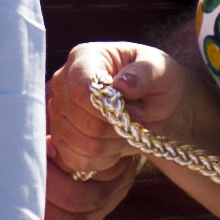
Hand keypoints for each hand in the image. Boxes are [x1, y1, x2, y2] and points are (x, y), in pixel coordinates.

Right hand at [45, 39, 188, 219]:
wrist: (153, 104)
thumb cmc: (156, 80)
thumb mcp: (161, 70)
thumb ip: (144, 73)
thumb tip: (121, 85)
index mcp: (84, 58)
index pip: (81, 90)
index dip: (106, 108)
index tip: (134, 108)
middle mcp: (63, 84)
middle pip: (82, 121)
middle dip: (117, 128)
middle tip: (137, 120)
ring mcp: (58, 112)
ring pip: (81, 144)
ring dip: (114, 145)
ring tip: (128, 131)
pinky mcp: (61, 138)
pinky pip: (77, 161)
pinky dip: (104, 160)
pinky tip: (116, 146)